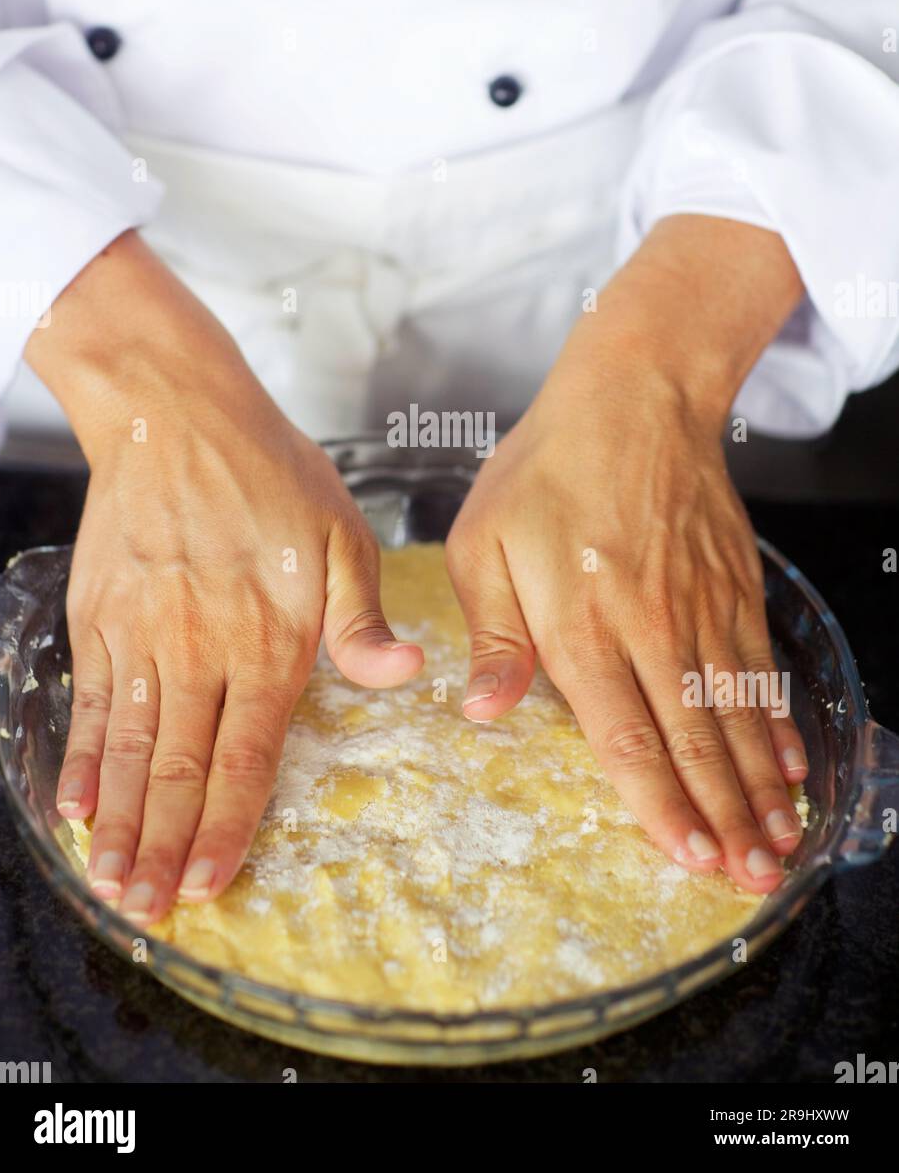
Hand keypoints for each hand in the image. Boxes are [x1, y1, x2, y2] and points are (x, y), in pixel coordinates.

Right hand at [27, 232, 422, 921]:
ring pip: (128, 750)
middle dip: (164, 849)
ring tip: (110, 884)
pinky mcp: (101, 618)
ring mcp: (141, 637)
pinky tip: (76, 806)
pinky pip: (89, 704)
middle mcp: (199, 651)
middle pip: (178, 770)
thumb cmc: (269, 471)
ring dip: (120, 824)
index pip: (245, 756)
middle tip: (149, 913)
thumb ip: (362, 618)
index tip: (211, 884)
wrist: (174, 412)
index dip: (225, 826)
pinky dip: (82, 760)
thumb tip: (404, 677)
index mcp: (267, 640)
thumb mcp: (342, 534)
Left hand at [445, 216, 808, 892]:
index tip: (687, 858)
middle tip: (749, 879)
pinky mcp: (734, 587)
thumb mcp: (485, 541)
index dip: (659, 805)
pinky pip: (759, 668)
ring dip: (759, 786)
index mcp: (581, 626)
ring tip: (780, 844)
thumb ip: (493, 633)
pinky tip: (790, 763)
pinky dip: (776, 721)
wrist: (634, 394)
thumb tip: (483, 711)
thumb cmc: (546, 469)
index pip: (625, 737)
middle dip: (723, 819)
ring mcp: (701, 609)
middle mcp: (650, 628)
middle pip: (693, 741)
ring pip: (735, 714)